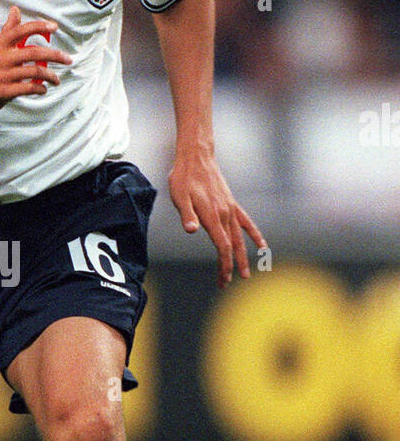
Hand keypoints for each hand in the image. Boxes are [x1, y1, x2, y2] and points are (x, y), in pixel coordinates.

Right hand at [0, 6, 71, 116]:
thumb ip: (8, 30)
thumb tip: (15, 9)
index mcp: (0, 46)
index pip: (21, 31)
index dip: (39, 26)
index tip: (55, 26)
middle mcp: (1, 59)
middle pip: (33, 53)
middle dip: (55, 55)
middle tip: (68, 59)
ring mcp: (2, 76)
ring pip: (33, 72)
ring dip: (50, 76)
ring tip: (57, 80)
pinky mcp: (2, 92)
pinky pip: (26, 89)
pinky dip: (39, 89)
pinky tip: (43, 89)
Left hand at [169, 142, 267, 286]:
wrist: (196, 157)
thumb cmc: (183, 177)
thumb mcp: (179, 196)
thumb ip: (187, 214)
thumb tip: (192, 230)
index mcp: (213, 215)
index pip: (223, 246)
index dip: (224, 264)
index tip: (224, 279)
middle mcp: (225, 214)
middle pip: (231, 246)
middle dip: (230, 266)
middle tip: (225, 284)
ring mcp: (230, 209)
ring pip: (239, 238)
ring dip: (241, 256)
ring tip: (244, 274)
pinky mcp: (231, 204)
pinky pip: (246, 222)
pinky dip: (254, 235)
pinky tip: (262, 246)